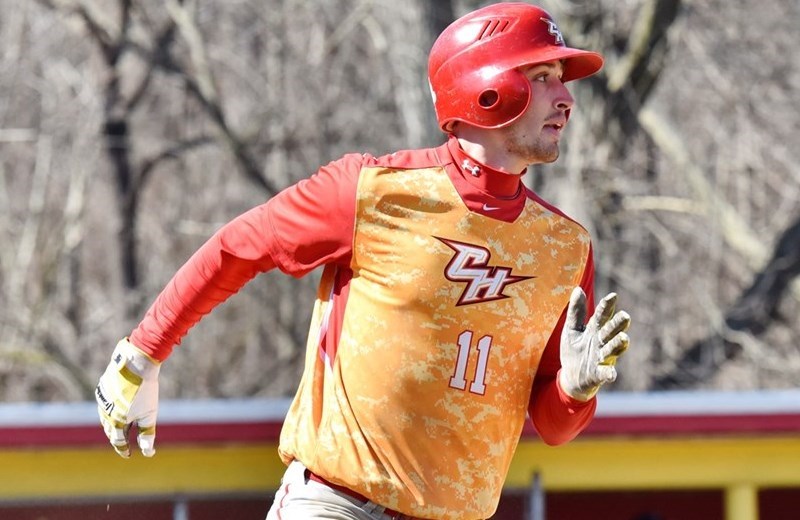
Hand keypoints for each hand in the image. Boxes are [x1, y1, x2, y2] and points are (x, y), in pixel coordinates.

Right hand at [95, 338, 160, 457]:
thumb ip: (147, 434)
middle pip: (110, 430)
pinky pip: (104, 404)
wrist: (136, 363)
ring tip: (120, 428)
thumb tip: (148, 452)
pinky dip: (110, 410)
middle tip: (123, 443)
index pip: (118, 441)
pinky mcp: (103, 387)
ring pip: (105, 417)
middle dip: (116, 438)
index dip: (123, 449)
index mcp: (115, 420)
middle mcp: (105, 411)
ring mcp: (102, 398)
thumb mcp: (149, 414)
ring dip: (112, 425)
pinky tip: (116, 408)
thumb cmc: (145, 390)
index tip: (128, 455)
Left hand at [558, 287, 630, 400]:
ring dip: (618, 344)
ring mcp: (602, 358)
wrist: (571, 377)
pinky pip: (606, 373)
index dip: (607, 306)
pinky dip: (609, 373)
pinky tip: (612, 373)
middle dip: (618, 324)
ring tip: (624, 338)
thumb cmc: (574, 350)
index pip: (602, 315)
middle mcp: (601, 342)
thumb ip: (576, 312)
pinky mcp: (599, 373)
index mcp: (594, 330)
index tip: (613, 296)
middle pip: (611, 331)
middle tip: (625, 316)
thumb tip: (578, 289)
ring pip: (612, 349)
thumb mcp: (571, 330)